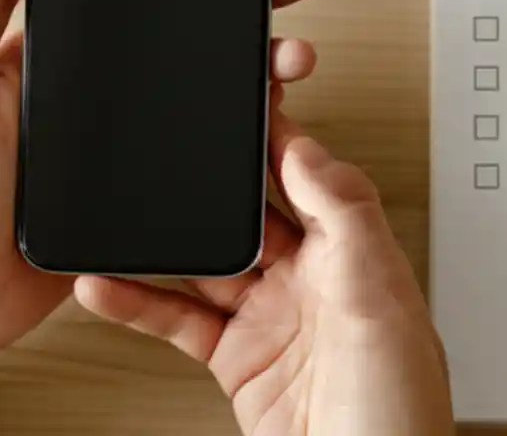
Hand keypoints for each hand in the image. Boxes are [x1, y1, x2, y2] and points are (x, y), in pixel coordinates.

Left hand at [0, 0, 321, 355]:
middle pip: (185, 36)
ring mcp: (129, 142)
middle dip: (245, 5)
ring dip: (259, 67)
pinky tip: (274, 117)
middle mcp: (100, 93)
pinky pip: (206, 155)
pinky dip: (245, 135)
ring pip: (209, 93)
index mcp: (55, 57)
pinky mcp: (147, 188)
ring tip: (294, 55)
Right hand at [76, 110, 454, 434]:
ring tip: (116, 214)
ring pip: (204, 264)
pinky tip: (107, 286)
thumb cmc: (399, 412)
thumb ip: (346, 217)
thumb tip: (308, 148)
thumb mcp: (382, 299)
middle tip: (164, 148)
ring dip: (161, 242)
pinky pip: (180, 320)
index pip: (309, 177)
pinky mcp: (238, 360)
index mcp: (354, 254)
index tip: (236, 101)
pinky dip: (139, 303)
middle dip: (209, 183)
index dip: (275, 137)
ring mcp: (271, 319)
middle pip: (249, 212)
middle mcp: (311, 281)